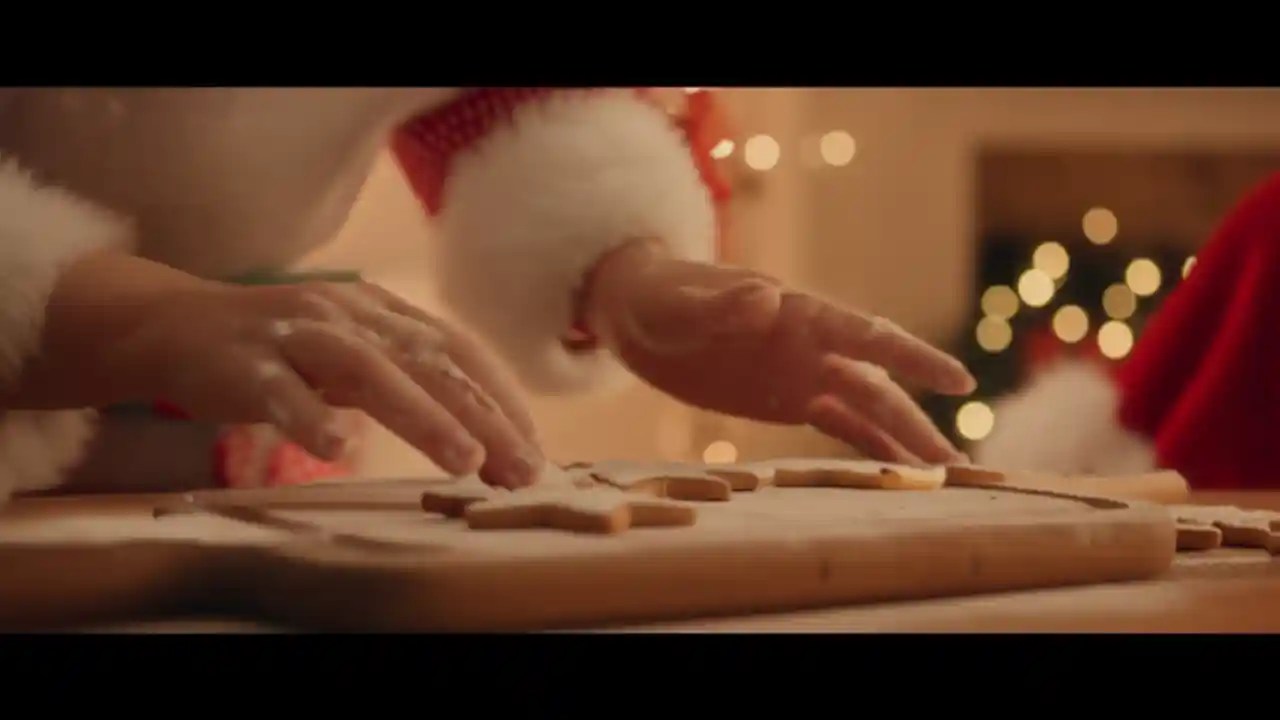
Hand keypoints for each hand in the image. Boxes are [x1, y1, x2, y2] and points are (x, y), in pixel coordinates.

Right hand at [105, 281, 542, 487]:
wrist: (175, 324)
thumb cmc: (280, 349)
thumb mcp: (353, 354)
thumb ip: (408, 380)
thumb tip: (482, 432)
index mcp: (382, 313)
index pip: (458, 349)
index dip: (501, 395)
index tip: (534, 446)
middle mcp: (349, 316)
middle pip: (430, 363)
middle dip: (484, 416)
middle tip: (524, 467)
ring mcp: (297, 336)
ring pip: (370, 372)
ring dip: (423, 416)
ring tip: (465, 460)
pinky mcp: (246, 365)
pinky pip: (283, 394)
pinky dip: (312, 419)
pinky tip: (340, 449)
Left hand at [584, 241, 976, 465]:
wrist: (637, 310)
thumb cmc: (659, 296)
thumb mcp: (682, 302)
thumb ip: (722, 304)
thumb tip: (767, 300)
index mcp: (798, 314)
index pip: (867, 336)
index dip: (914, 359)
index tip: (960, 382)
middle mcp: (811, 345)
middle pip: (879, 386)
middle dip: (920, 423)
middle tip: (964, 467)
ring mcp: (801, 373)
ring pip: (867, 410)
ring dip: (904, 441)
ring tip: (946, 477)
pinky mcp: (784, 399)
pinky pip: (837, 425)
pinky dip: (868, 448)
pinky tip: (896, 474)